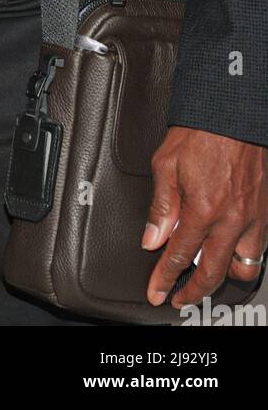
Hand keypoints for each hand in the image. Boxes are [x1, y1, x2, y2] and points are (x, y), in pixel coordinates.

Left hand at [142, 125, 267, 307]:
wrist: (232, 111)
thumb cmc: (200, 132)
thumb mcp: (166, 164)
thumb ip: (161, 206)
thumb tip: (152, 238)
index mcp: (202, 209)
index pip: (178, 256)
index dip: (164, 278)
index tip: (156, 291)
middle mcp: (230, 219)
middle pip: (212, 273)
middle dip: (193, 292)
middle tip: (179, 298)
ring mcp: (252, 217)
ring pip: (243, 266)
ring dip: (224, 276)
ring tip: (208, 278)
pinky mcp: (264, 210)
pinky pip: (259, 247)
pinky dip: (245, 257)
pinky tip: (233, 253)